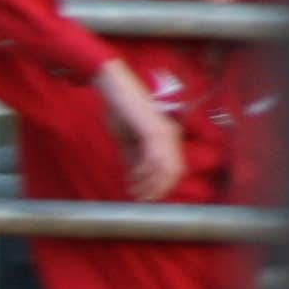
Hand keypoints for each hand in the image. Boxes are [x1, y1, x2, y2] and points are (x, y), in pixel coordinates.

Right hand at [96, 60, 184, 201]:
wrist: (114, 89)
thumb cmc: (120, 110)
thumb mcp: (127, 141)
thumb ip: (134, 159)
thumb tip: (135, 178)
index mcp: (167, 137)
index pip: (172, 169)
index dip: (160, 186)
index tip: (143, 196)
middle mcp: (171, 136)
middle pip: (174, 172)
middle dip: (157, 189)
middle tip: (140, 199)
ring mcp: (165, 133)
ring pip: (166, 168)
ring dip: (150, 184)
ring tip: (134, 192)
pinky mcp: (154, 131)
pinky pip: (154, 159)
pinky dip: (144, 172)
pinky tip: (132, 177)